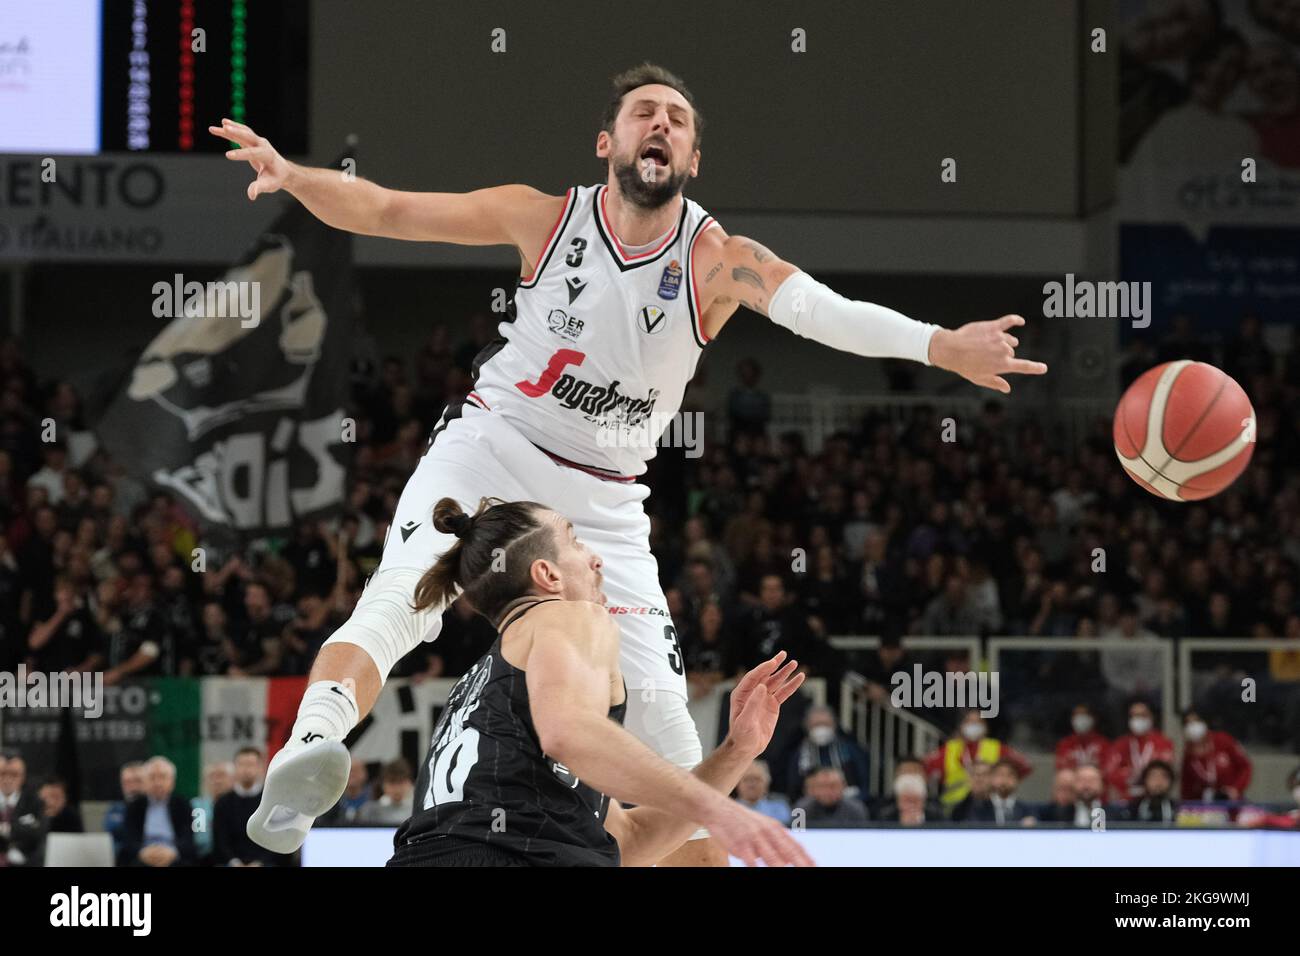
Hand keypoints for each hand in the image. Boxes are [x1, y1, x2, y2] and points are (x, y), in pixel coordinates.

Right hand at [210, 119, 292, 200]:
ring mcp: (258, 141)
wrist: (282, 171)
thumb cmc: (275, 179)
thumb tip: (251, 196)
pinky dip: (232, 127)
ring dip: (230, 128)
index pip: (253, 153)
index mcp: (268, 156)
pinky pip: (241, 132)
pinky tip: (222, 123)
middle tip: (225, 128)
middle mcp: (263, 145)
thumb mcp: (269, 185)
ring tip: (213, 128)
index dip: (241, 154)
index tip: (227, 155)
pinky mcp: (252, 141)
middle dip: (236, 132)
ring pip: (243, 132)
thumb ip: (259, 188)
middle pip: (249, 136)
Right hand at [704, 798, 814, 867]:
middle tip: (810, 871)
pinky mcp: (741, 845)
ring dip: (782, 869)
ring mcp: (755, 839)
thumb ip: (777, 841)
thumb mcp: (762, 826)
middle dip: (800, 865)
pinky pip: (753, 862)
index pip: (795, 846)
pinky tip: (760, 872)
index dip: (806, 858)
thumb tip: (791, 857)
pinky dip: (758, 869)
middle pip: (789, 853)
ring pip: (774, 859)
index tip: (815, 867)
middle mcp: (768, 832)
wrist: (718, 809)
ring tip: (791, 876)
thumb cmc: (741, 821)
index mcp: (775, 828)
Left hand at [727, 652, 805, 757]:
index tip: (773, 662)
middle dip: (774, 665)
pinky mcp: (773, 705)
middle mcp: (753, 693)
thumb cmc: (742, 735)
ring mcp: (763, 698)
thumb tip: (761, 686)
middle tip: (783, 654)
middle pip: (765, 675)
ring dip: (784, 672)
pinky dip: (791, 685)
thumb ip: (752, 704)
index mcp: (742, 694)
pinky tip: (800, 677)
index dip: (763, 669)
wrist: (747, 747)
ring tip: (794, 663)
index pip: (753, 677)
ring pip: (776, 682)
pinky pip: (783, 693)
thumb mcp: (745, 721)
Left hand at [928, 315, 1047, 393]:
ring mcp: (999, 337)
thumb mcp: (980, 379)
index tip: (1044, 368)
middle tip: (984, 356)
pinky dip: (1015, 320)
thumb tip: (1008, 389)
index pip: (1024, 366)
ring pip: (1009, 339)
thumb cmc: (964, 366)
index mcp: (1003, 365)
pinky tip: (1020, 321)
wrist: (951, 349)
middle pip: (1011, 351)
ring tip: (986, 345)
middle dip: (1002, 353)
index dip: (1035, 368)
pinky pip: (1009, 321)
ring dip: (1003, 341)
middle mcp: (1004, 350)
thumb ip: (996, 383)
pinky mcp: (993, 326)